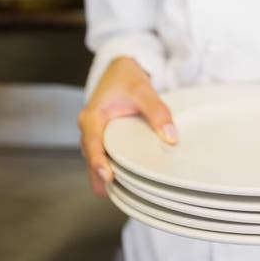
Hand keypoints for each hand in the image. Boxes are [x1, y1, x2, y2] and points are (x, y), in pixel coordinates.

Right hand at [78, 56, 176, 197]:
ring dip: (106, 174)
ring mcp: (95, 136)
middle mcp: (89, 129)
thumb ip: (157, 111)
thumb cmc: (126, 77)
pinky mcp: (104, 139)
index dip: (98, 162)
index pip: (91, 144)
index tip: (108, 177)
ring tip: (125, 191)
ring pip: (96, 161)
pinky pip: (104, 157)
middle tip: (120, 192)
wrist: (120, 68)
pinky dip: (112, 167)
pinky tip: (127, 179)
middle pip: (92, 159)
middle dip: (101, 176)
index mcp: (92, 117)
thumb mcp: (143, 90)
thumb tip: (170, 136)